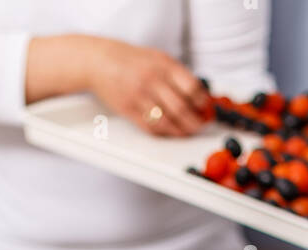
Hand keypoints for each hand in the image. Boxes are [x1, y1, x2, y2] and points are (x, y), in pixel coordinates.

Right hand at [85, 38, 209, 136]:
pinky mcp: (129, 110)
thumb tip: (199, 94)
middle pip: (181, 108)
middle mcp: (152, 80)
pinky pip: (150, 128)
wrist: (101, 62)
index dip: (202, 102)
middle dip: (194, 121)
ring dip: (180, 130)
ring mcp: (139, 96)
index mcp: (163, 65)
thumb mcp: (158, 59)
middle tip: (199, 125)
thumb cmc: (132, 61)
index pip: (191, 87)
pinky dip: (163, 132)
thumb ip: (177, 75)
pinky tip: (169, 131)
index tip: (206, 108)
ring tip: (186, 131)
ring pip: (167, 122)